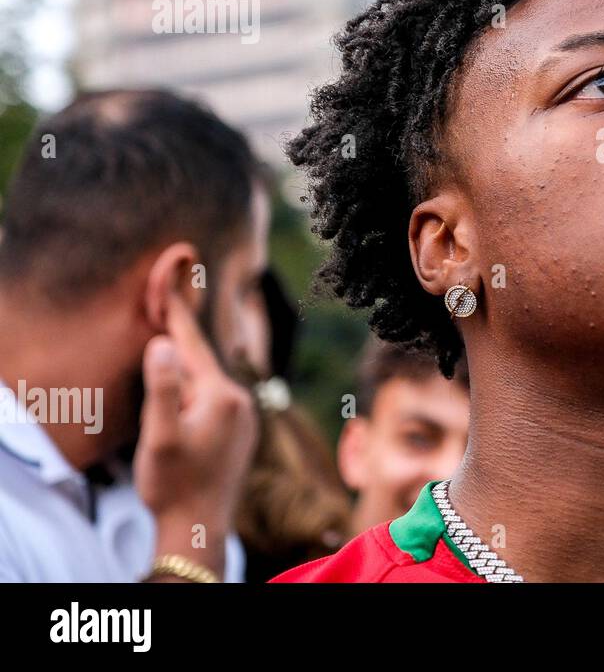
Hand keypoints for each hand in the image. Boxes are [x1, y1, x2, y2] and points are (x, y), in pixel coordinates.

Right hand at [134, 289, 257, 574]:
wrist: (199, 529)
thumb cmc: (173, 485)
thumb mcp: (159, 436)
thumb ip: (161, 388)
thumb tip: (162, 343)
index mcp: (221, 396)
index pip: (193, 346)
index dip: (177, 314)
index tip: (171, 274)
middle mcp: (240, 402)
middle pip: (200, 363)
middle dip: (180, 340)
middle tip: (168, 299)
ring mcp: (244, 419)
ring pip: (207, 383)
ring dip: (188, 368)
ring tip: (173, 340)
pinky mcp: (241, 435)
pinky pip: (214, 400)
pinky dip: (197, 390)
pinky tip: (188, 389)